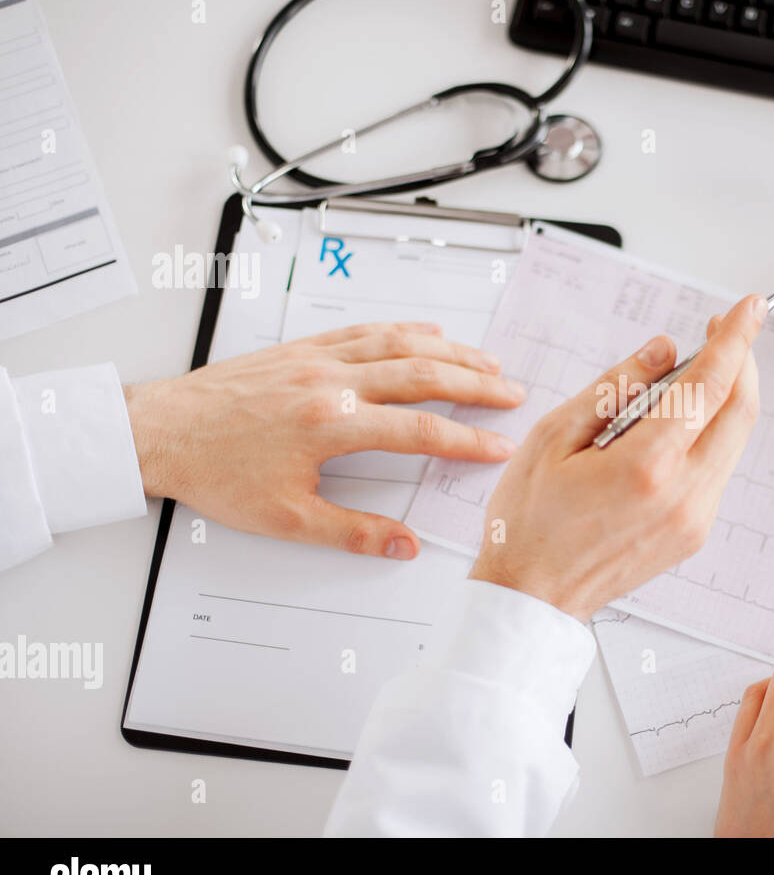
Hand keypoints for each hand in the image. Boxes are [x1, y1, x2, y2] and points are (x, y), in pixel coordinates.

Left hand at [124, 322, 523, 558]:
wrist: (161, 432)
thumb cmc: (216, 473)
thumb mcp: (287, 518)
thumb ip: (352, 533)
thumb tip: (402, 545)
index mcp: (331, 424)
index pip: (419, 429)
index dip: (466, 440)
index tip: (498, 446)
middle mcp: (331, 382)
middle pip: (422, 375)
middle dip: (475, 384)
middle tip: (511, 392)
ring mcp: (318, 359)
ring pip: (399, 344)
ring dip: (449, 352)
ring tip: (486, 361)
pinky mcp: (303, 348)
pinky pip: (365, 330)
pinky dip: (403, 330)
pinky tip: (428, 333)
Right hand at [468, 295, 765, 621]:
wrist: (533, 597)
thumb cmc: (529, 519)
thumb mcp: (554, 436)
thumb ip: (615, 385)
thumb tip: (664, 350)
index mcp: (647, 466)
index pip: (711, 385)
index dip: (736, 337)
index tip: (750, 306)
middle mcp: (684, 494)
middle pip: (740, 411)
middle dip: (741, 361)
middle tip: (721, 330)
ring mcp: (696, 518)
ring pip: (734, 440)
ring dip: (725, 398)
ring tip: (683, 379)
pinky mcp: (695, 533)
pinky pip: (718, 467)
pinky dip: (708, 433)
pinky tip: (673, 426)